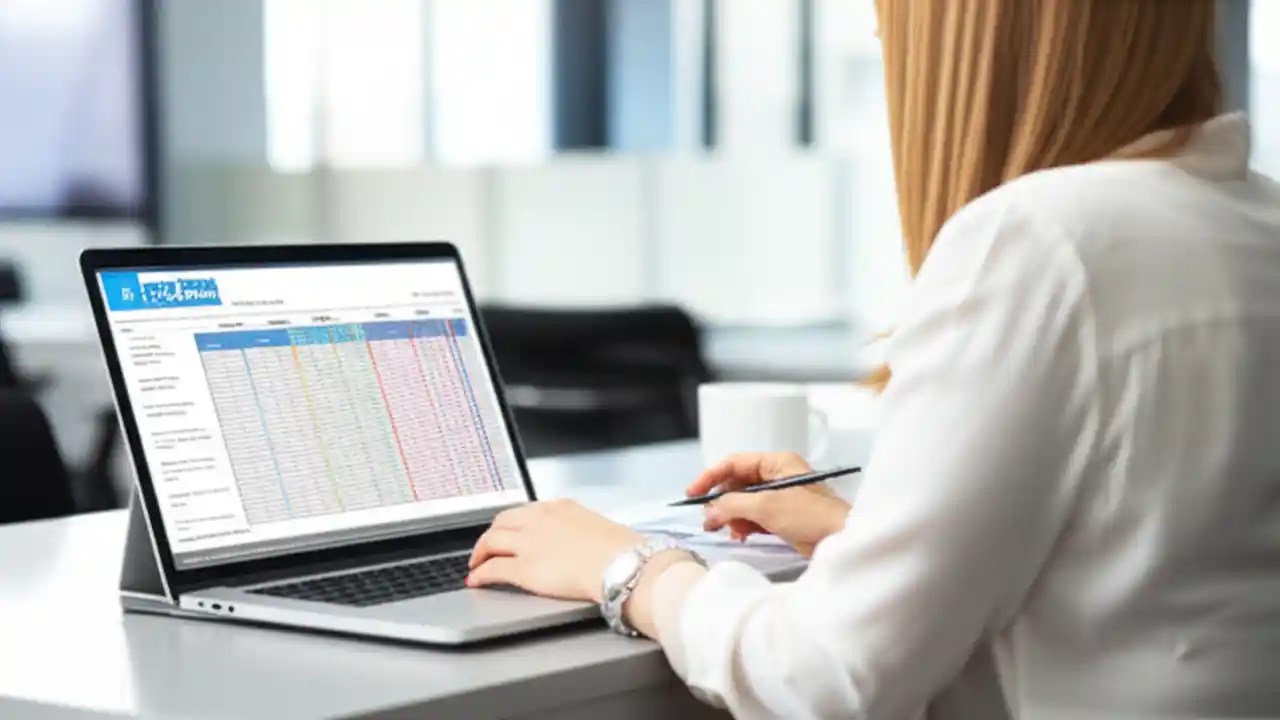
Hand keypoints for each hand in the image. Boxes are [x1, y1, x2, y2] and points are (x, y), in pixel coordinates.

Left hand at [467, 499, 642, 602]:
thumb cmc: (622, 552)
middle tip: (488, 546)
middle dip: (492, 533)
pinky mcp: (523, 568)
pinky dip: (480, 574)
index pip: (527, 511)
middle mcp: (540, 519)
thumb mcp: (599, 528)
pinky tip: (477, 580)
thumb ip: (582, 532)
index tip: (512, 530)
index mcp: (561, 507)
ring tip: (476, 563)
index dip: (514, 523)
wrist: (622, 566)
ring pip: (491, 541)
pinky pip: (492, 569)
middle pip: (502, 521)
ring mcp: (529, 542)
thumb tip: (582, 544)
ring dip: (480, 552)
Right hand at [688, 452, 850, 556]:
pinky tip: (741, 536)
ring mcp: (781, 497)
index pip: (735, 463)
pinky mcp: (784, 517)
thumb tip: (710, 510)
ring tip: (726, 531)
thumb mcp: (767, 506)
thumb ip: (733, 505)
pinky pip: (755, 517)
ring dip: (732, 516)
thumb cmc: (811, 516)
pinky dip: (745, 525)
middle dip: (721, 502)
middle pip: (738, 484)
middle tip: (709, 520)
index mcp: (777, 463)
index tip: (692, 494)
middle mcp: (778, 476)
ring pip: (744, 502)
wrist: (842, 540)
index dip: (710, 477)